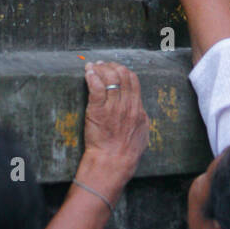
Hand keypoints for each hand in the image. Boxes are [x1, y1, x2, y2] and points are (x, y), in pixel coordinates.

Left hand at [82, 61, 149, 177]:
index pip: (133, 80)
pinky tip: (88, 73)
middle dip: (111, 66)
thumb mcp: (142, 134)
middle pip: (122, 75)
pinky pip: (97, 87)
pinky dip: (92, 76)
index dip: (123, 70)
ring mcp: (113, 107)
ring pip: (109, 77)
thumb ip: (140, 118)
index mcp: (137, 109)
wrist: (112, 163)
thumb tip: (139, 110)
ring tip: (92, 67)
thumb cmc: (126, 153)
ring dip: (99, 69)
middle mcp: (127, 105)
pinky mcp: (98, 111)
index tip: (115, 69)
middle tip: (101, 65)